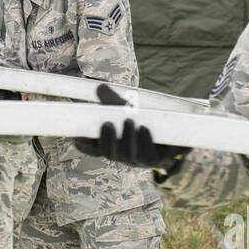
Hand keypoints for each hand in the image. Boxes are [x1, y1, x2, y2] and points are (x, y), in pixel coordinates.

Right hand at [73, 84, 190, 170]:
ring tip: (129, 121)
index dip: (84, 145)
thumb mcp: (125, 109)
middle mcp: (123, 156)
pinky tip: (143, 128)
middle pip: (110, 153)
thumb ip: (111, 100)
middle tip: (107, 124)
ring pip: (130, 155)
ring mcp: (139, 160)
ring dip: (128, 139)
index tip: (76, 136)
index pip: (93, 150)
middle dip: (107, 140)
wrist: (172, 131)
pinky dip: (145, 141)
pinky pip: (150, 156)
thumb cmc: (143, 119)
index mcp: (112, 146)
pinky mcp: (157, 159)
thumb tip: (99, 88)